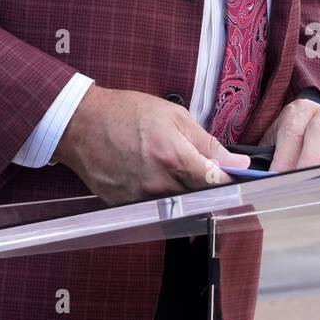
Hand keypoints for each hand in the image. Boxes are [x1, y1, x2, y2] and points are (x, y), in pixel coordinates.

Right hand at [52, 85, 250, 205]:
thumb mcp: (173, 115)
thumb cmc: (126, 112)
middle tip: (194, 164)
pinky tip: (147, 173)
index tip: (238, 177)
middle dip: (204, 182)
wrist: (81, 124)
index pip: (217, 182)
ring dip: (181, 189)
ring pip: (177, 203)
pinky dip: (158, 193)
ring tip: (164, 164)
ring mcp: (141, 198)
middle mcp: (159, 183)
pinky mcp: (126, 206)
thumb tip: (237, 162)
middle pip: (199, 195)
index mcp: (174, 157)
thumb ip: (207, 142)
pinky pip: (154, 206)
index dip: (231, 181)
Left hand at [260, 98, 319, 172]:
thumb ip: (267, 157)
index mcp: (301, 111)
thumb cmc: (292, 144)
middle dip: (308, 161)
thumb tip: (256, 178)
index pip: (292, 132)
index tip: (277, 177)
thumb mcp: (276, 143)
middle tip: (299, 185)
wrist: (316, 134)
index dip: (284, 156)